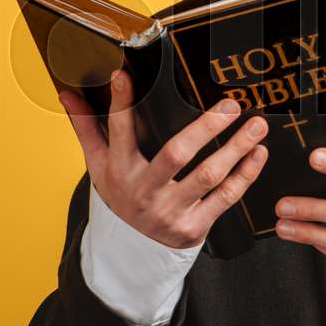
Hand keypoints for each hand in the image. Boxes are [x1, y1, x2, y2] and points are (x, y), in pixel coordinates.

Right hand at [57, 69, 269, 248]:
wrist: (133, 249)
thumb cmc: (120, 194)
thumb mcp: (98, 165)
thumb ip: (86, 127)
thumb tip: (67, 93)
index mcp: (119, 171)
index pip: (119, 132)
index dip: (121, 104)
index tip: (124, 76)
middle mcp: (144, 191)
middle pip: (176, 154)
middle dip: (206, 128)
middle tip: (230, 106)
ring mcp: (170, 212)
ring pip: (209, 175)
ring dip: (236, 148)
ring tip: (255, 126)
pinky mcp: (194, 228)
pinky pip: (226, 199)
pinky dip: (246, 175)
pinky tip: (258, 154)